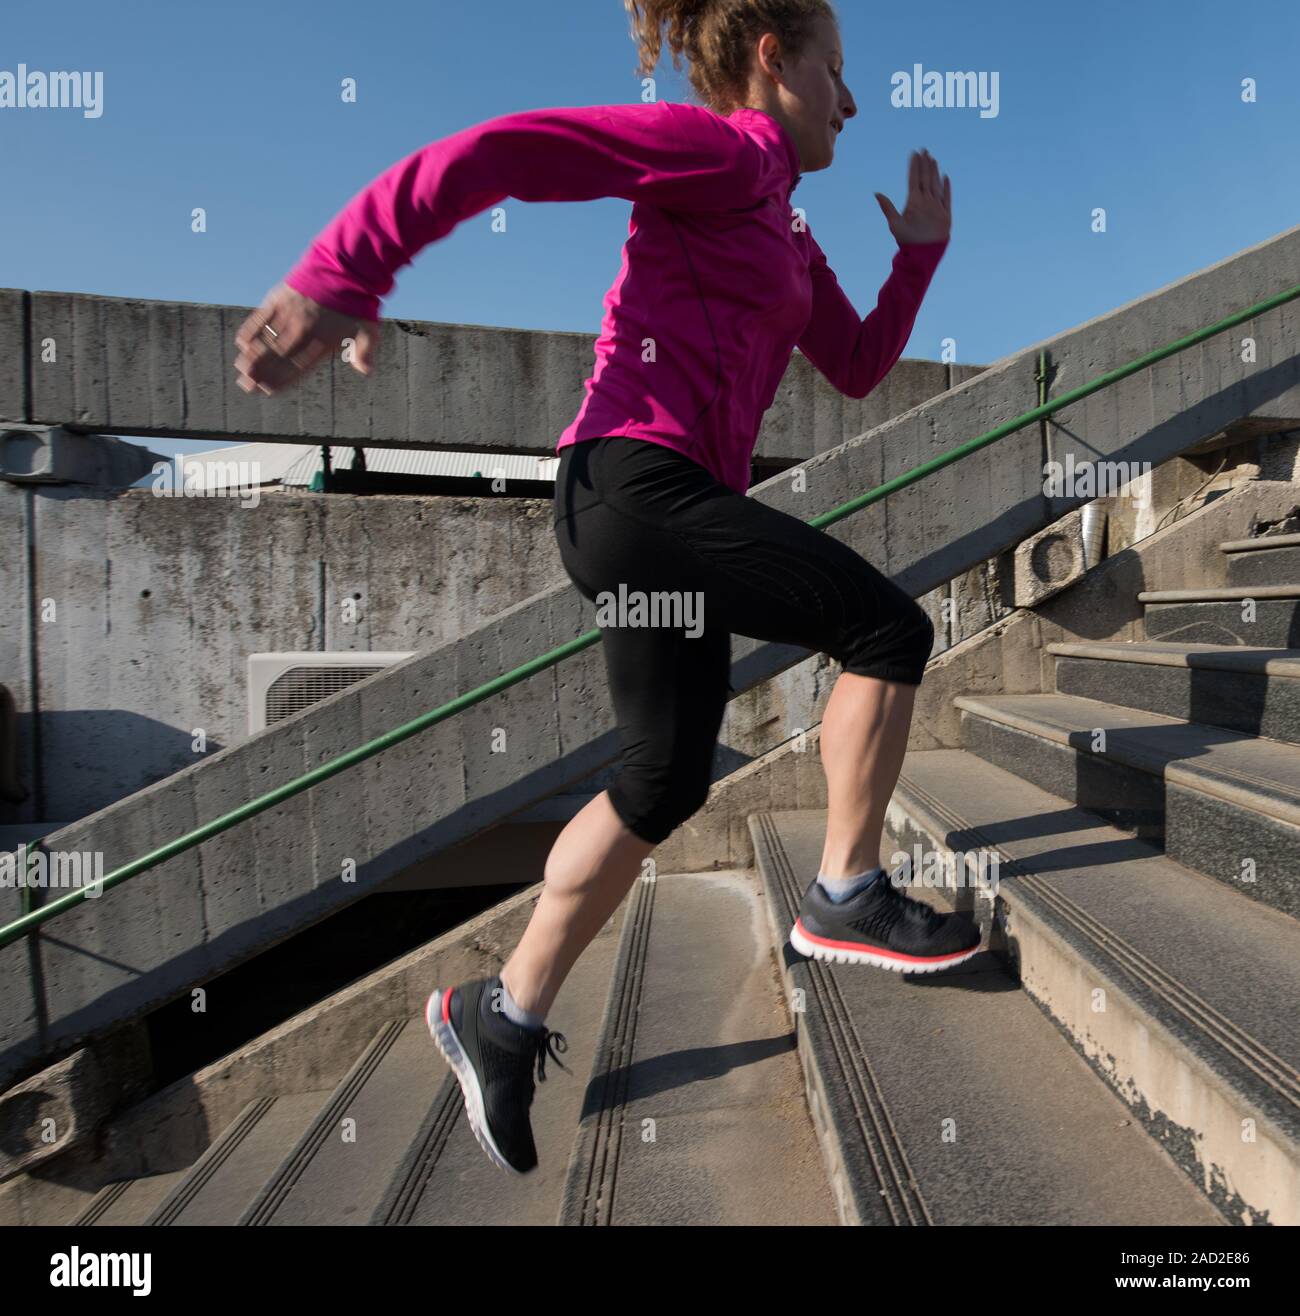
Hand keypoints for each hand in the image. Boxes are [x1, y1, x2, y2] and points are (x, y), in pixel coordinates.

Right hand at [233, 282, 380, 395]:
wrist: (344, 267)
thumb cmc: (357, 302)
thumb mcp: (367, 328)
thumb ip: (365, 351)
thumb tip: (366, 372)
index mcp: (323, 341)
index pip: (298, 367)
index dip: (281, 380)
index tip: (267, 391)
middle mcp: (303, 330)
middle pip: (278, 357)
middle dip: (261, 373)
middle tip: (246, 386)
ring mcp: (289, 314)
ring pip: (267, 340)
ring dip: (252, 356)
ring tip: (241, 371)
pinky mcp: (280, 298)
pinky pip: (261, 317)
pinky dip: (251, 330)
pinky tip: (241, 344)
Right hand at [874, 149, 951, 245]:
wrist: (924, 256)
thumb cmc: (906, 241)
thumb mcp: (894, 224)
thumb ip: (887, 207)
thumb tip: (877, 193)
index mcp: (914, 202)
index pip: (914, 178)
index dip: (914, 165)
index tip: (915, 154)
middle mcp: (928, 201)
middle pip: (926, 177)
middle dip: (925, 163)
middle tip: (924, 151)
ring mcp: (939, 207)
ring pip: (937, 184)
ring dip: (935, 171)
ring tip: (933, 159)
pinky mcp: (947, 214)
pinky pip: (947, 197)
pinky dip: (946, 186)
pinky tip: (945, 177)